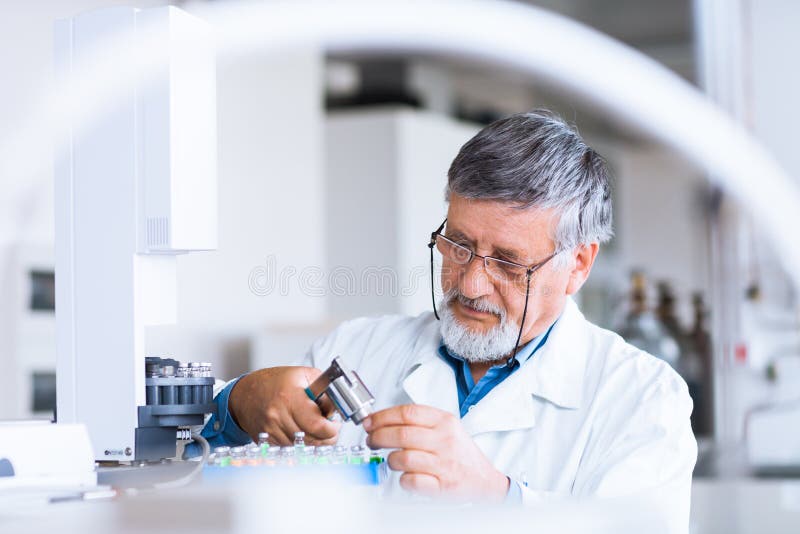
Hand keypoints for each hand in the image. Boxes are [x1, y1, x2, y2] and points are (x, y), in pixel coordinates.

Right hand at [228, 366, 340, 445]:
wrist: (244, 394)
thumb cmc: (274, 382)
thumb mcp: (303, 375)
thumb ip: (325, 389)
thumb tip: (338, 407)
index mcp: (289, 397)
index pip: (317, 425)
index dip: (331, 428)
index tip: (335, 424)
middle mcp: (277, 416)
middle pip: (311, 439)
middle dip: (326, 436)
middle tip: (330, 427)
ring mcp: (270, 431)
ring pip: (303, 447)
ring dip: (314, 440)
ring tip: (315, 427)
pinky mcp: (267, 441)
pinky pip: (291, 449)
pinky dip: (300, 443)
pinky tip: (302, 432)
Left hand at [363, 404, 508, 500]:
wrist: (485, 481)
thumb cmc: (461, 454)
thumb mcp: (447, 428)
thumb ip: (420, 422)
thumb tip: (383, 420)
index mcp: (445, 421)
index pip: (407, 412)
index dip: (382, 416)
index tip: (370, 422)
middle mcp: (445, 440)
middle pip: (402, 433)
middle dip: (378, 436)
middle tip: (371, 440)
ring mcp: (444, 463)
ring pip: (404, 458)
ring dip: (391, 460)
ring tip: (392, 460)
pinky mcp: (442, 485)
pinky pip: (412, 481)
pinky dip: (403, 480)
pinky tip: (406, 476)